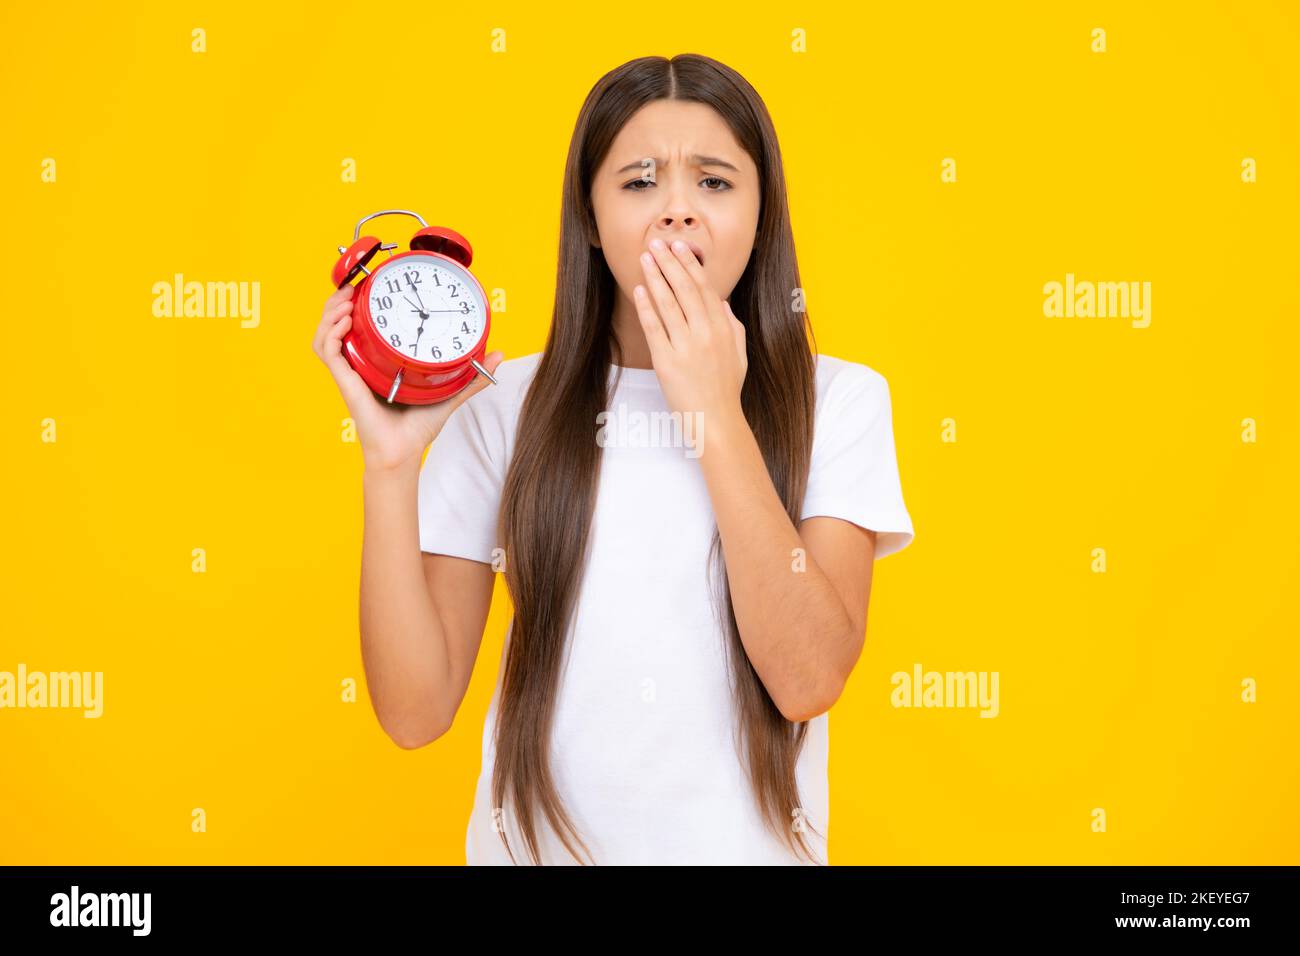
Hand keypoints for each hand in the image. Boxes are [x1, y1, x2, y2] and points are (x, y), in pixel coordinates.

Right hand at [311, 283, 502, 472]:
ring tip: (346, 300)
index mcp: (378, 361)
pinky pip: (329, 352)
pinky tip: (345, 321)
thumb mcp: (449, 392)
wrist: (404, 452)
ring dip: (331, 312)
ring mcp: (350, 372)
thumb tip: (498, 354)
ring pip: (326, 334)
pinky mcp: (346, 382)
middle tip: (355, 285)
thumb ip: (472, 376)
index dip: (359, 303)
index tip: (370, 285)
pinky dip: (331, 333)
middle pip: (336, 323)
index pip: (361, 325)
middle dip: (339, 300)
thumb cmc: (419, 427)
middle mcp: (360, 363)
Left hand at [633, 238, 746, 419]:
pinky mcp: (667, 362)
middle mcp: (706, 333)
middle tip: (657, 243)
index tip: (680, 247)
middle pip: (685, 289)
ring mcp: (686, 347)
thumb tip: (722, 302)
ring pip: (669, 304)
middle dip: (670, 263)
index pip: (705, 288)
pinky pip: (655, 329)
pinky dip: (646, 307)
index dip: (690, 265)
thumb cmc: (727, 390)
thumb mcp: (739, 354)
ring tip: (645, 258)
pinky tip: (639, 290)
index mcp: (723, 328)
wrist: (716, 422)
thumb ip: (733, 325)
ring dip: (656, 277)